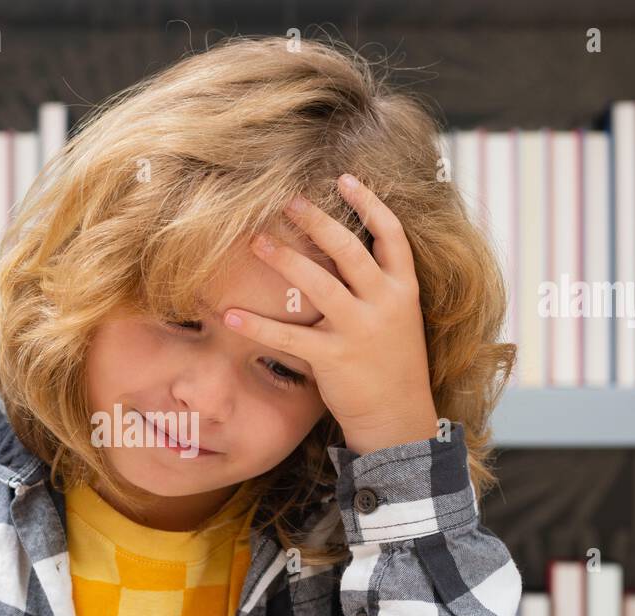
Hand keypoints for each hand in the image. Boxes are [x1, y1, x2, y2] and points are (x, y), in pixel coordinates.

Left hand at [223, 174, 438, 454]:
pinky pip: (289, 337)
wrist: (399, 418)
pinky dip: (257, 325)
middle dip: (318, 221)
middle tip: (288, 199)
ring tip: (257, 239)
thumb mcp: (398, 319)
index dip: (370, 203)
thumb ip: (379, 286)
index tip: (345, 178)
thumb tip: (349, 250)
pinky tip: (230, 313)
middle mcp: (385, 304)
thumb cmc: (392, 365)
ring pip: (319, 284)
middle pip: (350, 249)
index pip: (392, 235)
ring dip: (285, 259)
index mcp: (404, 290)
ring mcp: (360, 331)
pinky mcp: (335, 358)